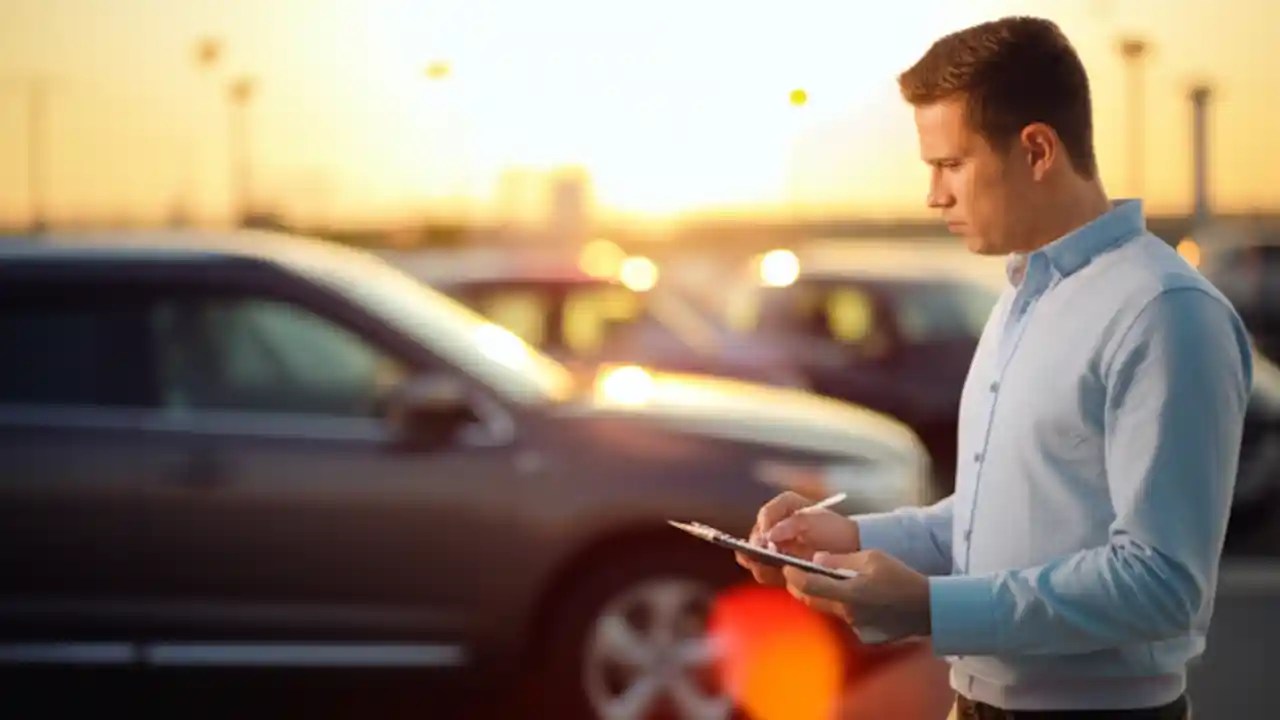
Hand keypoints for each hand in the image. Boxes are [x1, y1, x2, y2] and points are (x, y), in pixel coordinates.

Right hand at [735, 491, 860, 586]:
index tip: (766, 537)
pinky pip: (766, 569)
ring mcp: (777, 547)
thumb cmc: (834, 529)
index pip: (766, 513)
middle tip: (757, 554)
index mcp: (785, 507)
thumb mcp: (814, 521)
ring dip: (756, 560)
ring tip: (760, 566)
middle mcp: (776, 525)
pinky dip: (765, 571)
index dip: (764, 525)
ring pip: (757, 553)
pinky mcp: (781, 565)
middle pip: (757, 535)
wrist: (851, 551)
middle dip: (756, 545)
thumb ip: (791, 524)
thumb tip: (768, 536)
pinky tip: (768, 573)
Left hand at [781, 550, 930, 642]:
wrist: (927, 607)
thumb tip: (817, 560)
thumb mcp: (871, 558)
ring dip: (816, 595)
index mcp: (848, 593)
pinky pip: (840, 616)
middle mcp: (847, 612)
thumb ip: (841, 560)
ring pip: (825, 608)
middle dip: (798, 586)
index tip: (786, 566)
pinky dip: (835, 604)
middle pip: (811, 600)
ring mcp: (854, 625)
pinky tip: (843, 593)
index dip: (793, 575)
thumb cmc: (900, 577)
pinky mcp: (862, 632)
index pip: (809, 585)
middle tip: (793, 572)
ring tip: (816, 579)